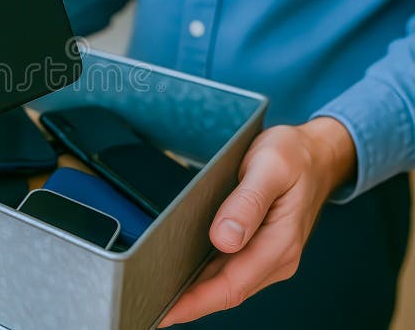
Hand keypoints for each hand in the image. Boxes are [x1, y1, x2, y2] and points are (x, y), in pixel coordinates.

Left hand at [159, 117, 356, 326]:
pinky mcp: (259, 248)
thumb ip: (247, 203)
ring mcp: (269, 256)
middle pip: (226, 291)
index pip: (232, 285)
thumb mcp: (270, 168)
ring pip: (226, 284)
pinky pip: (229, 271)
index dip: (196, 303)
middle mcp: (276, 257)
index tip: (165, 312)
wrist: (317, 153)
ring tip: (156, 295)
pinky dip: (204, 278)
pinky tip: (179, 274)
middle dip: (188, 304)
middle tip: (147, 304)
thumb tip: (225, 238)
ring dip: (194, 294)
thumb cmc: (294, 156)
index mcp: (280, 243)